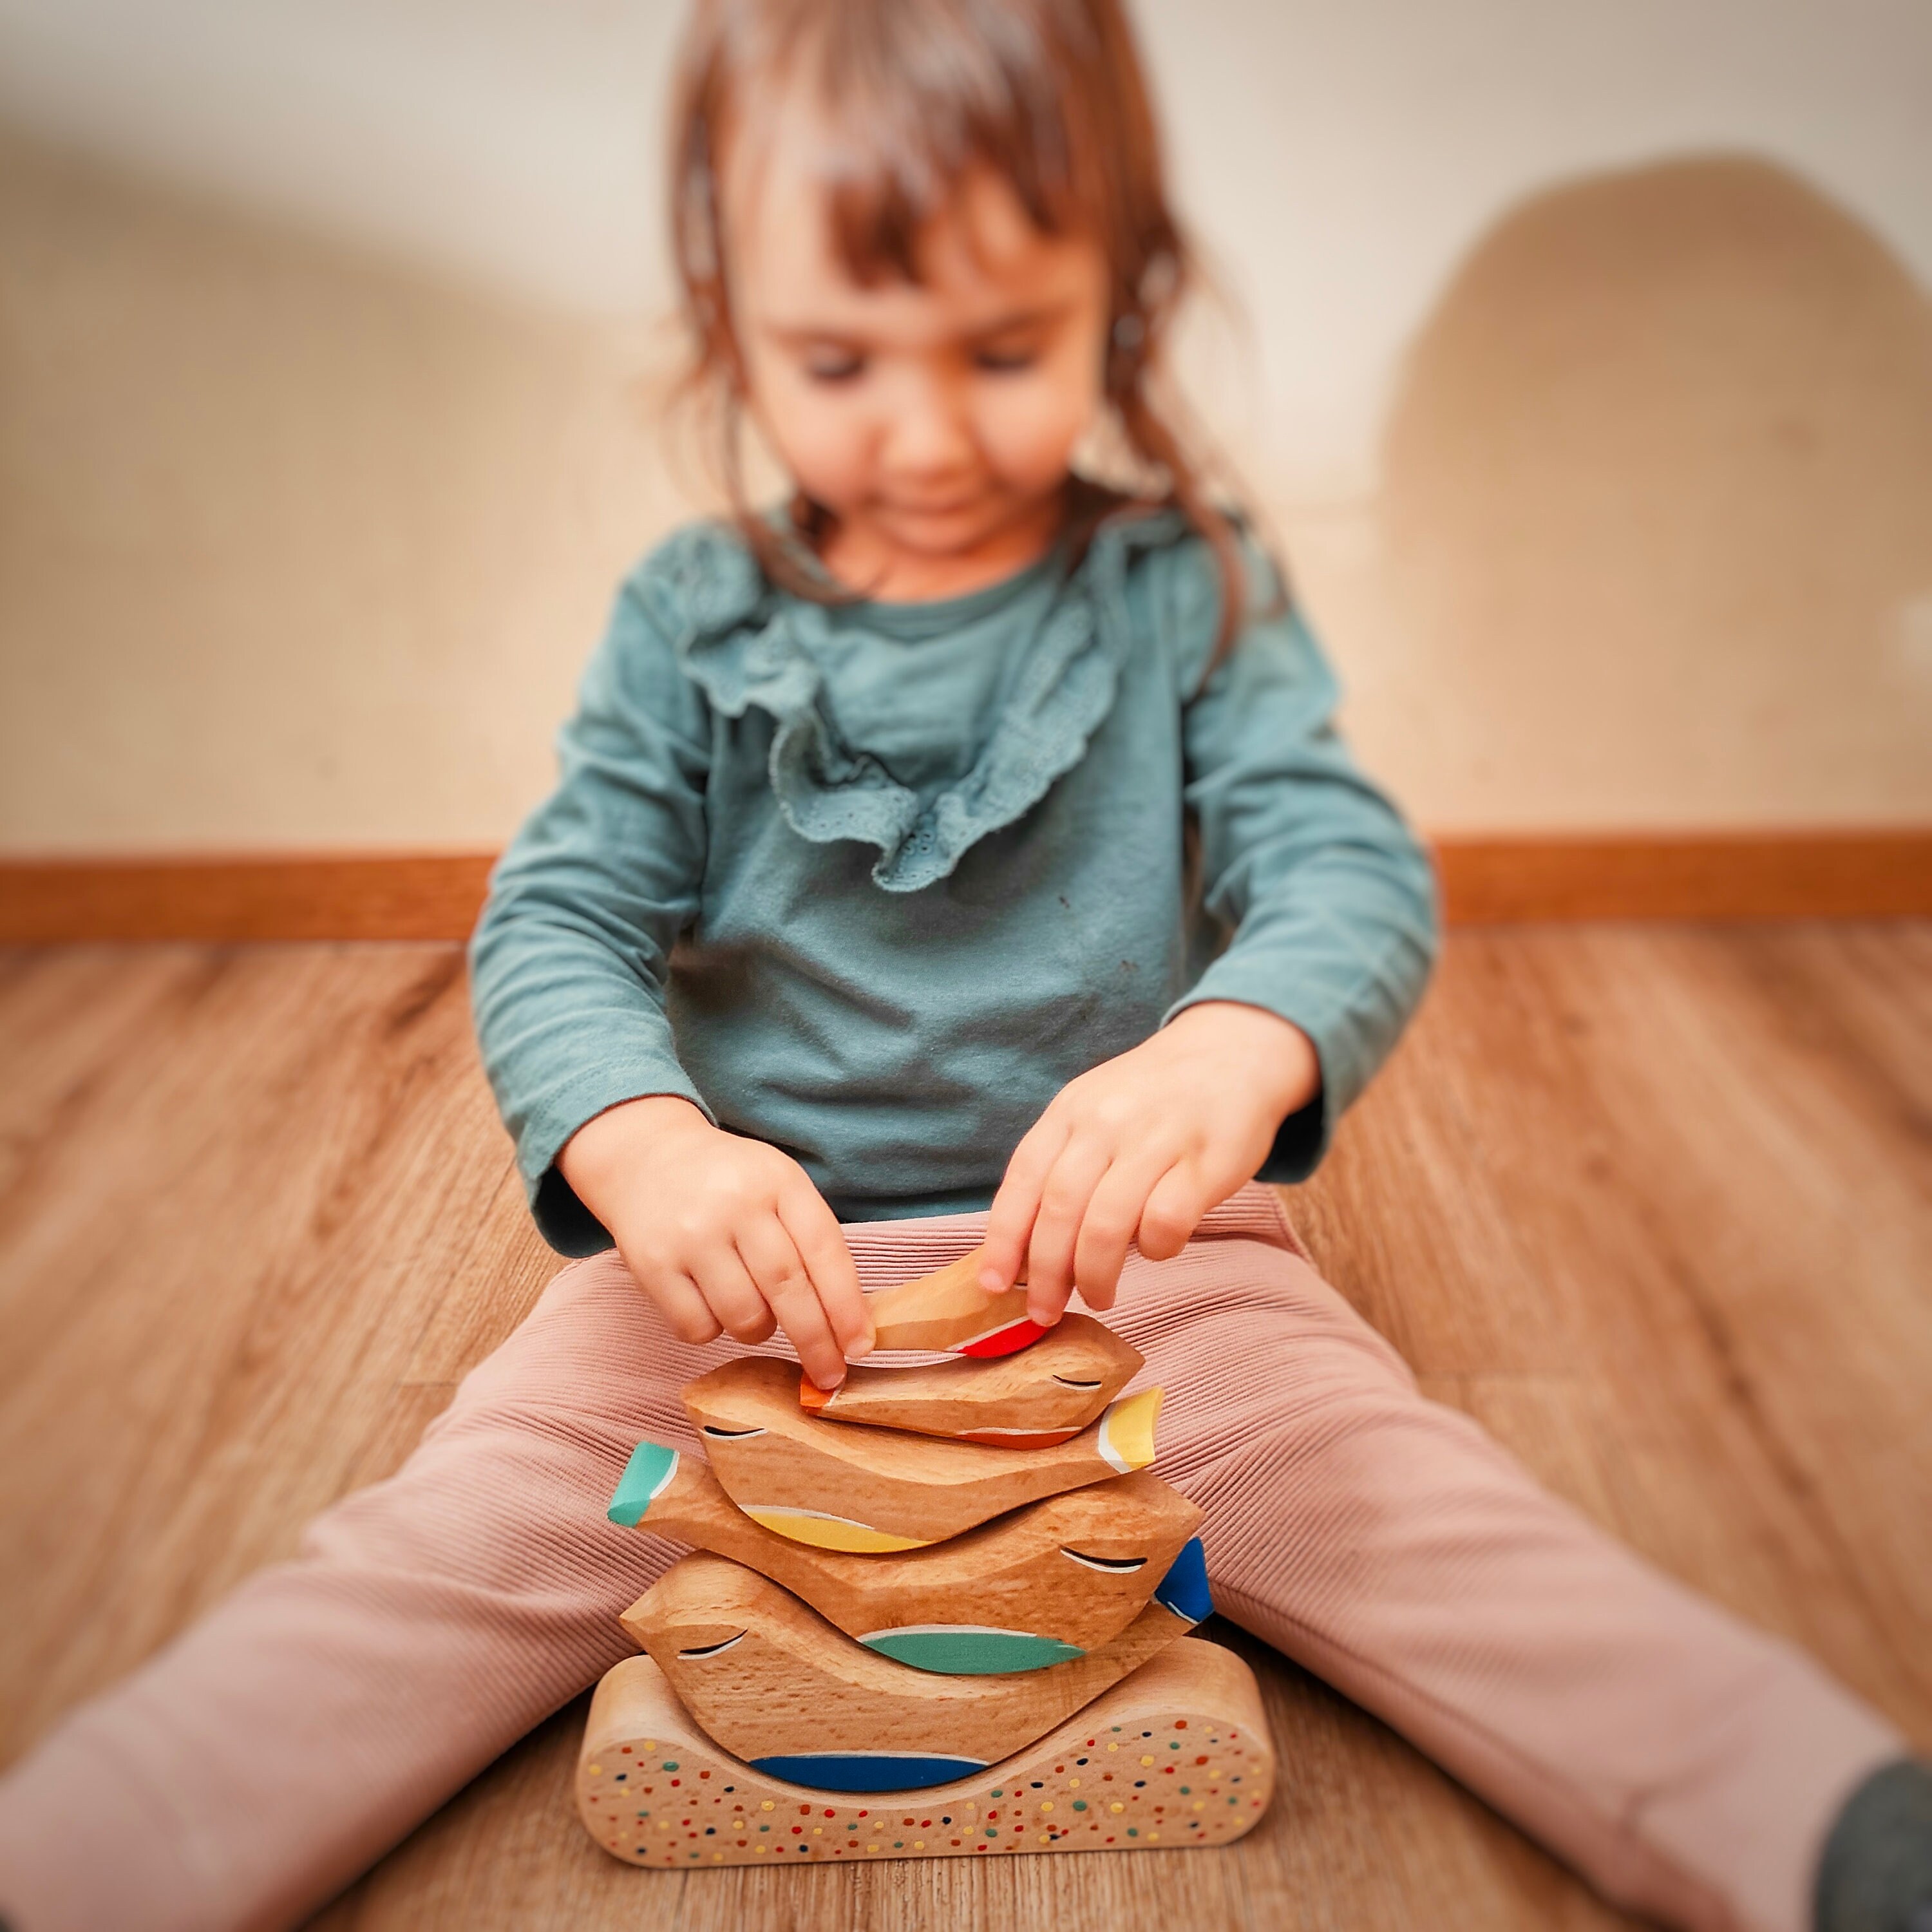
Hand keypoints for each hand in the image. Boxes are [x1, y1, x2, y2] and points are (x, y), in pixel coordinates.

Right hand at [557, 1095, 871, 1388]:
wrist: (648, 1156)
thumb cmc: (729, 1183)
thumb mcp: (777, 1184)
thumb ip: (811, 1239)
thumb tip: (847, 1321)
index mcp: (779, 1181)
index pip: (825, 1251)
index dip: (847, 1306)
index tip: (860, 1347)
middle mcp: (736, 1205)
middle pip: (788, 1289)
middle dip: (816, 1341)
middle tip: (830, 1374)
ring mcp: (692, 1235)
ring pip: (744, 1315)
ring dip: (760, 1331)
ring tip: (755, 1311)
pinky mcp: (653, 1264)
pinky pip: (697, 1327)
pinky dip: (713, 1331)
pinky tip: (712, 1304)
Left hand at [978, 1002, 1319, 1325]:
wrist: (1231, 1051)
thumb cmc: (1152, 1097)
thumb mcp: (1094, 1108)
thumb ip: (1062, 1163)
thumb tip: (1025, 1247)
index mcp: (1070, 1111)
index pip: (1023, 1180)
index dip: (1003, 1238)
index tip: (992, 1285)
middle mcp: (1107, 1122)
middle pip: (1059, 1210)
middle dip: (1045, 1273)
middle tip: (1044, 1313)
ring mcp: (1157, 1139)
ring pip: (1106, 1225)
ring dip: (1094, 1275)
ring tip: (1099, 1296)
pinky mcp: (1206, 1162)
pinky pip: (1165, 1223)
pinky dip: (1154, 1249)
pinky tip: (1157, 1248)